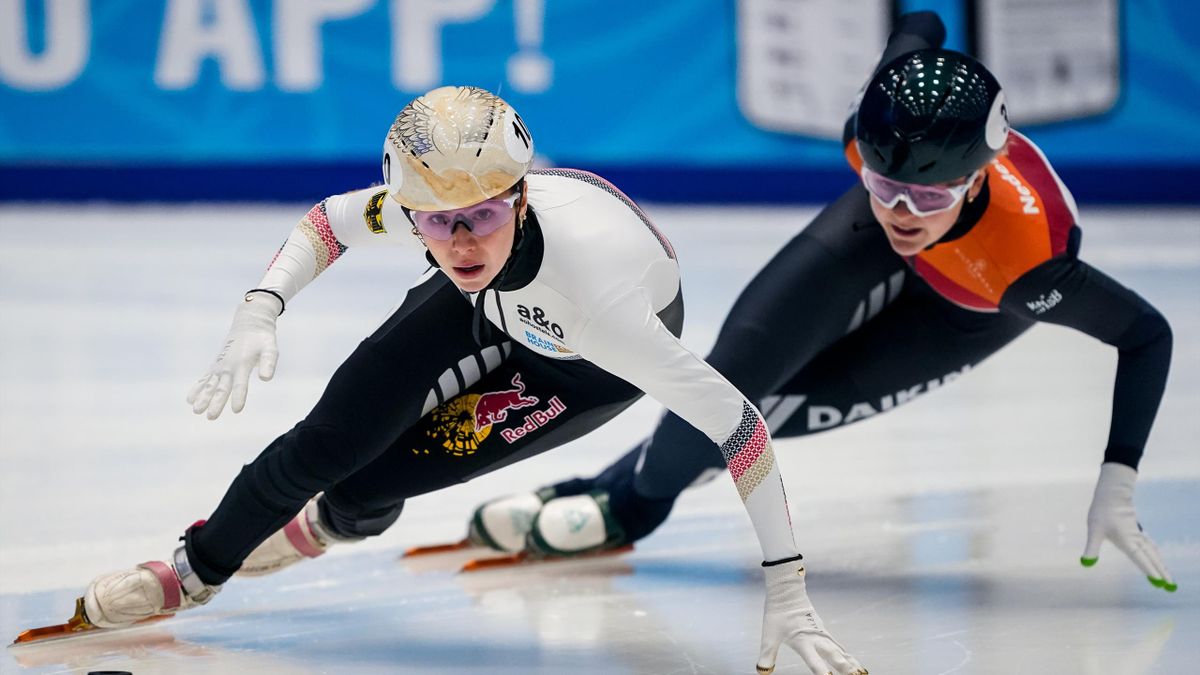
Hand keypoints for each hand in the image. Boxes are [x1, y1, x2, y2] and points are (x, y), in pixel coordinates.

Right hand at [186, 294, 279, 419]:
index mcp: (242, 364)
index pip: (240, 383)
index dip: (239, 396)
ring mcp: (220, 366)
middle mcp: (228, 366)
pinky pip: (204, 378)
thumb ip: (269, 363)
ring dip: (203, 397)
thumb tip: (266, 378)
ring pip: (210, 384)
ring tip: (196, 411)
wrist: (249, 324)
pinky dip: (198, 388)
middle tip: (211, 417)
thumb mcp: (270, 349)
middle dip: (216, 402)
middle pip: (221, 387)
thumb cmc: (262, 339)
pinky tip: (190, 400)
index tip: (236, 409)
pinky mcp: (215, 365)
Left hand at [757, 556, 866, 674]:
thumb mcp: (769, 635)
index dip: (820, 670)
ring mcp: (822, 634)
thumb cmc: (777, 613)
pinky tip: (853, 663)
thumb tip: (761, 672)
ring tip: (860, 673)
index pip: (813, 659)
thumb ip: (767, 655)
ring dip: (850, 662)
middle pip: (833, 655)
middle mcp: (815, 638)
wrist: (787, 592)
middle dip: (844, 667)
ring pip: (839, 651)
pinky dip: (847, 655)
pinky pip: (838, 646)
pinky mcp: (824, 631)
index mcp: (802, 641)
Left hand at [1081, 462, 1174, 590]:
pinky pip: (1150, 544)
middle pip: (1153, 558)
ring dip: (1160, 563)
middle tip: (1171, 586)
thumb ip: (1091, 548)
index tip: (1160, 583)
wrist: (1112, 494)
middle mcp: (1136, 539)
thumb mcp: (1094, 531)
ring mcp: (1138, 534)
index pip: (1142, 560)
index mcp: (1128, 541)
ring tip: (1166, 573)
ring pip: (1153, 551)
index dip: (1150, 571)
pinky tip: (1154, 553)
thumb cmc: (1102, 512)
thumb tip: (1085, 562)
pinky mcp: (1136, 529)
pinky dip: (1155, 552)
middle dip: (1162, 572)